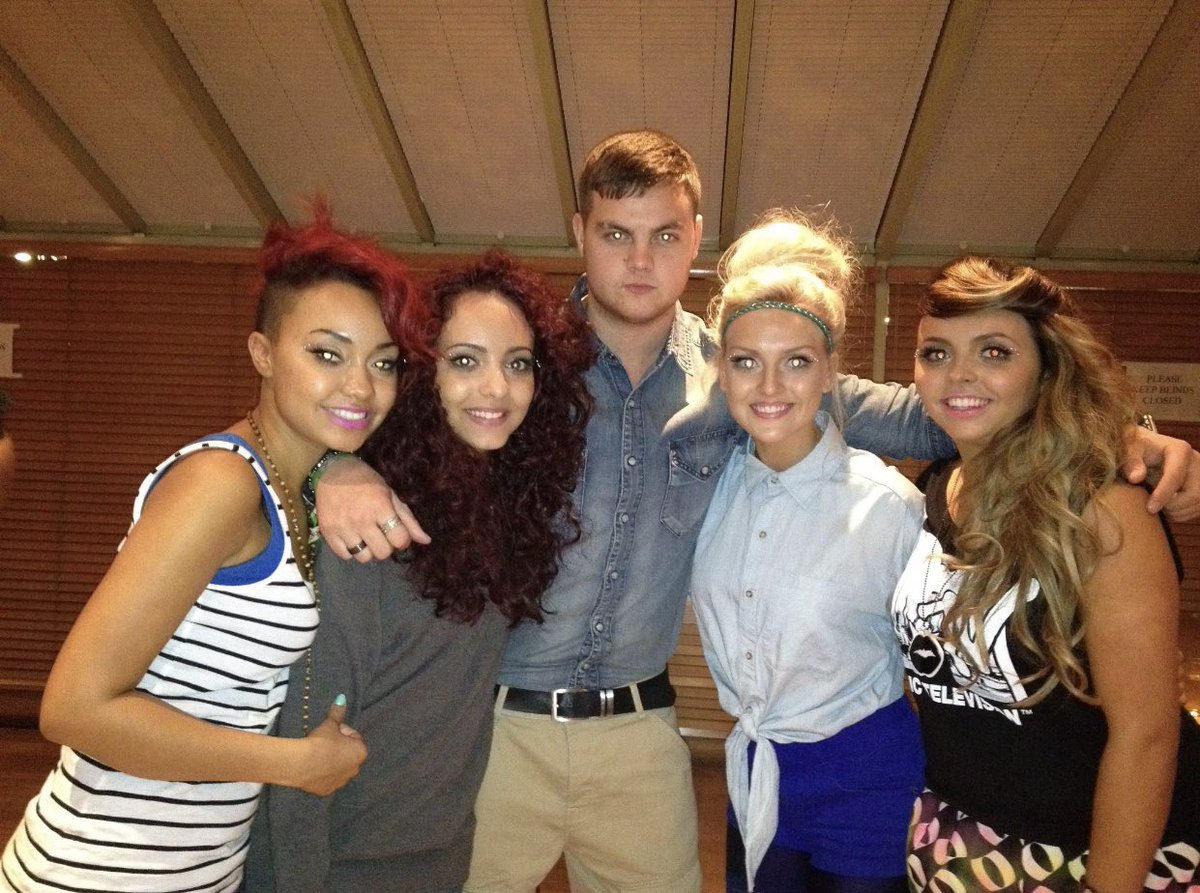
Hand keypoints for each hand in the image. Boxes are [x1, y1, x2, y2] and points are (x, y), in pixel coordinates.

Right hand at [294, 699, 367, 795]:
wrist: (301, 763)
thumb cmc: (320, 742)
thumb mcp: (329, 724)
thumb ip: (337, 713)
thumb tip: (342, 699)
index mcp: (360, 752)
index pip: (354, 737)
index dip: (341, 732)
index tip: (330, 731)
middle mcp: (354, 769)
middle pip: (347, 754)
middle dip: (338, 748)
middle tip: (322, 742)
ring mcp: (341, 782)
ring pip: (338, 768)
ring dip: (331, 762)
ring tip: (316, 754)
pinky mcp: (327, 791)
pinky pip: (327, 780)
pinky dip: (322, 774)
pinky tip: (312, 767)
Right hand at [315, 457, 429, 560]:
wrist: (332, 471)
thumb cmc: (366, 481)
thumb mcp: (391, 495)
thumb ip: (408, 519)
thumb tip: (426, 541)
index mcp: (380, 508)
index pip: (399, 540)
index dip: (402, 540)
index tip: (397, 532)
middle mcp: (362, 520)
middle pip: (382, 553)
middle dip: (386, 546)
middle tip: (381, 534)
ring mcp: (343, 528)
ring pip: (364, 558)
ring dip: (368, 550)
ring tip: (366, 537)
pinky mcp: (327, 532)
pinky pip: (345, 556)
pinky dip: (351, 551)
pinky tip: (352, 537)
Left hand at [1121, 427, 1199, 520]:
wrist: (1148, 448)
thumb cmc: (1137, 449)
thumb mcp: (1130, 451)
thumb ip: (1131, 463)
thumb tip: (1135, 478)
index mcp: (1180, 450)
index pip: (1175, 476)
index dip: (1163, 495)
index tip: (1150, 508)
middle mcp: (1196, 461)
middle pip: (1194, 494)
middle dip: (1173, 507)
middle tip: (1152, 510)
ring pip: (1198, 503)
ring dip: (1177, 512)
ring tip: (1157, 509)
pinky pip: (1198, 507)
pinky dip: (1182, 513)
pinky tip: (1166, 509)